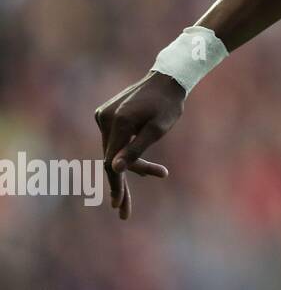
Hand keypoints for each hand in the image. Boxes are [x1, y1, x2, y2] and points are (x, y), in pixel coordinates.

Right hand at [93, 71, 184, 218]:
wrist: (167, 79)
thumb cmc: (169, 105)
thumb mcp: (158, 129)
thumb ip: (136, 150)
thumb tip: (114, 169)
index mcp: (119, 122)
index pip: (111, 162)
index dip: (115, 185)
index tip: (118, 206)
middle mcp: (105, 118)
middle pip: (110, 157)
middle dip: (123, 181)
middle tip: (124, 210)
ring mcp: (103, 115)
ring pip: (112, 150)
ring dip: (130, 165)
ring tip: (160, 173)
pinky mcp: (106, 114)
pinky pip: (114, 140)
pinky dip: (126, 152)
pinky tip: (147, 165)